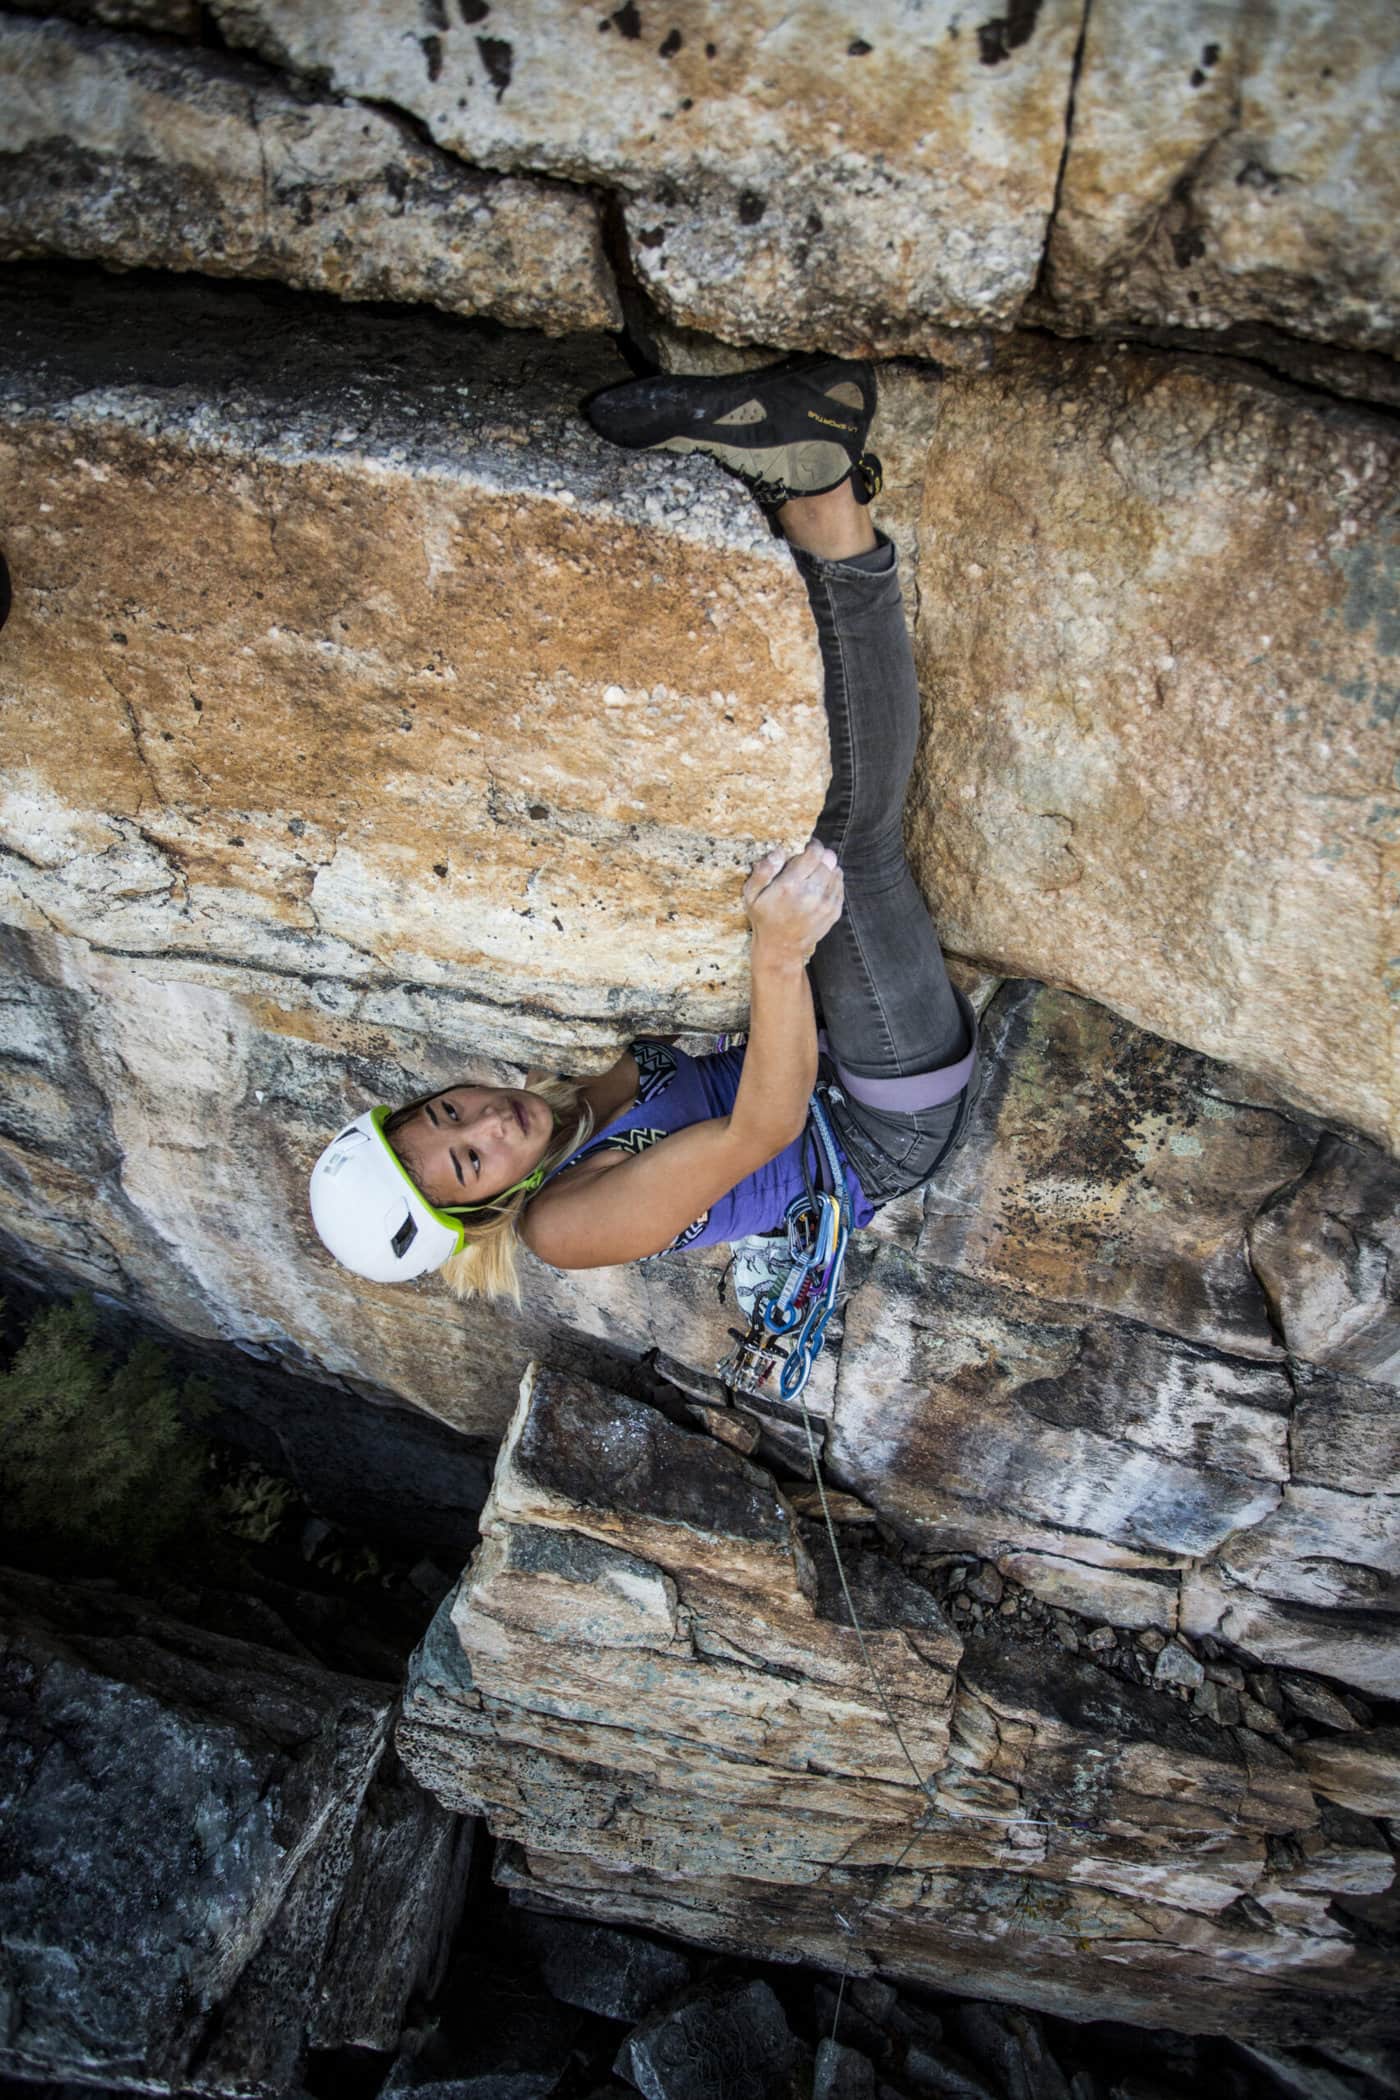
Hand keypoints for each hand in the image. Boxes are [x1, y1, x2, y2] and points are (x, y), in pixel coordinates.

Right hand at [743, 840, 843, 963]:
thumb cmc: (764, 918)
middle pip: (828, 860)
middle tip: (809, 861)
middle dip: (820, 856)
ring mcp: (825, 904)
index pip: (814, 853)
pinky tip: (819, 887)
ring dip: (827, 868)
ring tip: (813, 875)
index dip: (812, 846)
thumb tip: (778, 852)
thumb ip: (762, 871)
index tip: (807, 847)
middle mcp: (811, 894)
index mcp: (790, 886)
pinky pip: (840, 885)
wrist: (781, 948)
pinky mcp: (834, 912)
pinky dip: (832, 881)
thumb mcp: (751, 895)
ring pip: (836, 871)